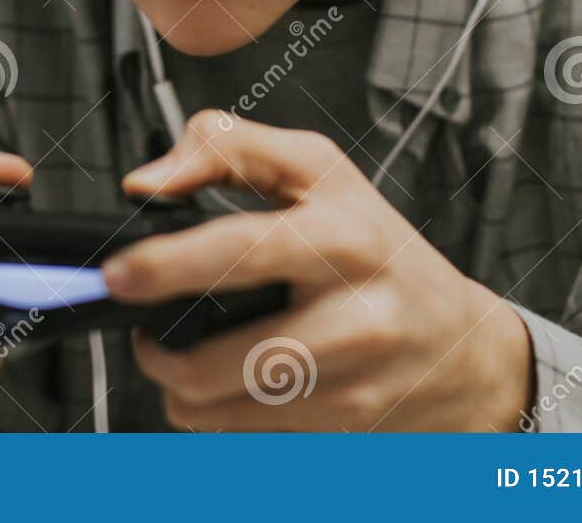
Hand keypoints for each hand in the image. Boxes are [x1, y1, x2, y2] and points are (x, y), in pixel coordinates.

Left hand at [100, 110, 532, 430]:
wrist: (462, 348)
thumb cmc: (379, 249)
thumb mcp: (318, 171)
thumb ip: (228, 149)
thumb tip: (148, 182)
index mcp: (344, 235)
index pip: (243, 250)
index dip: (167, 263)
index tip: (119, 273)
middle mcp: (353, 313)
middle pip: (216, 359)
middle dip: (155, 352)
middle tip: (143, 327)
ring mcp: (350, 380)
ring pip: (216, 405)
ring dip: (177, 384)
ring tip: (182, 352)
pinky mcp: (341, 427)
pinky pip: (240, 432)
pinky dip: (214, 410)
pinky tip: (228, 380)